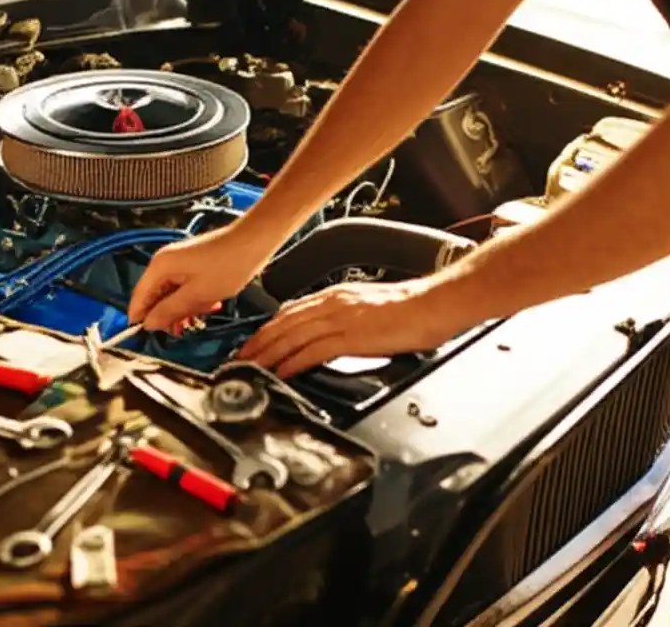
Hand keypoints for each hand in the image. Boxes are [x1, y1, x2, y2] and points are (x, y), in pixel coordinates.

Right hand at [128, 226, 274, 332]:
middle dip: (168, 315)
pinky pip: (184, 287)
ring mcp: (178, 263)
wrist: (254, 241)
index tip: (149, 339)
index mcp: (159, 267)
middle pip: (154, 297)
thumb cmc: (226, 268)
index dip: (141, 319)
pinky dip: (193, 299)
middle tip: (185, 329)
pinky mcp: (192, 264)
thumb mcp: (197, 295)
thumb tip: (147, 324)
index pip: (139, 298)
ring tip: (202, 315)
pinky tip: (210, 305)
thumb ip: (170, 310)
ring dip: (184, 309)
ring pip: (171, 294)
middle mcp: (164, 263)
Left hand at [236, 279, 469, 377]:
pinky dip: (292, 362)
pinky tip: (280, 373)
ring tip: (249, 370)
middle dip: (256, 344)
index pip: (288, 312)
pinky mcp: (351, 336)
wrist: (432, 304)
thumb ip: (342, 319)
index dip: (265, 330)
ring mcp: (340, 319)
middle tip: (237, 360)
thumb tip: (326, 336)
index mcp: (333, 296)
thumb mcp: (365, 308)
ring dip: (266, 355)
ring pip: (291, 337)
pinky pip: (313, 351)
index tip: (251, 344)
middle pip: (282, 325)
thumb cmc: (407, 309)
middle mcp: (331, 304)